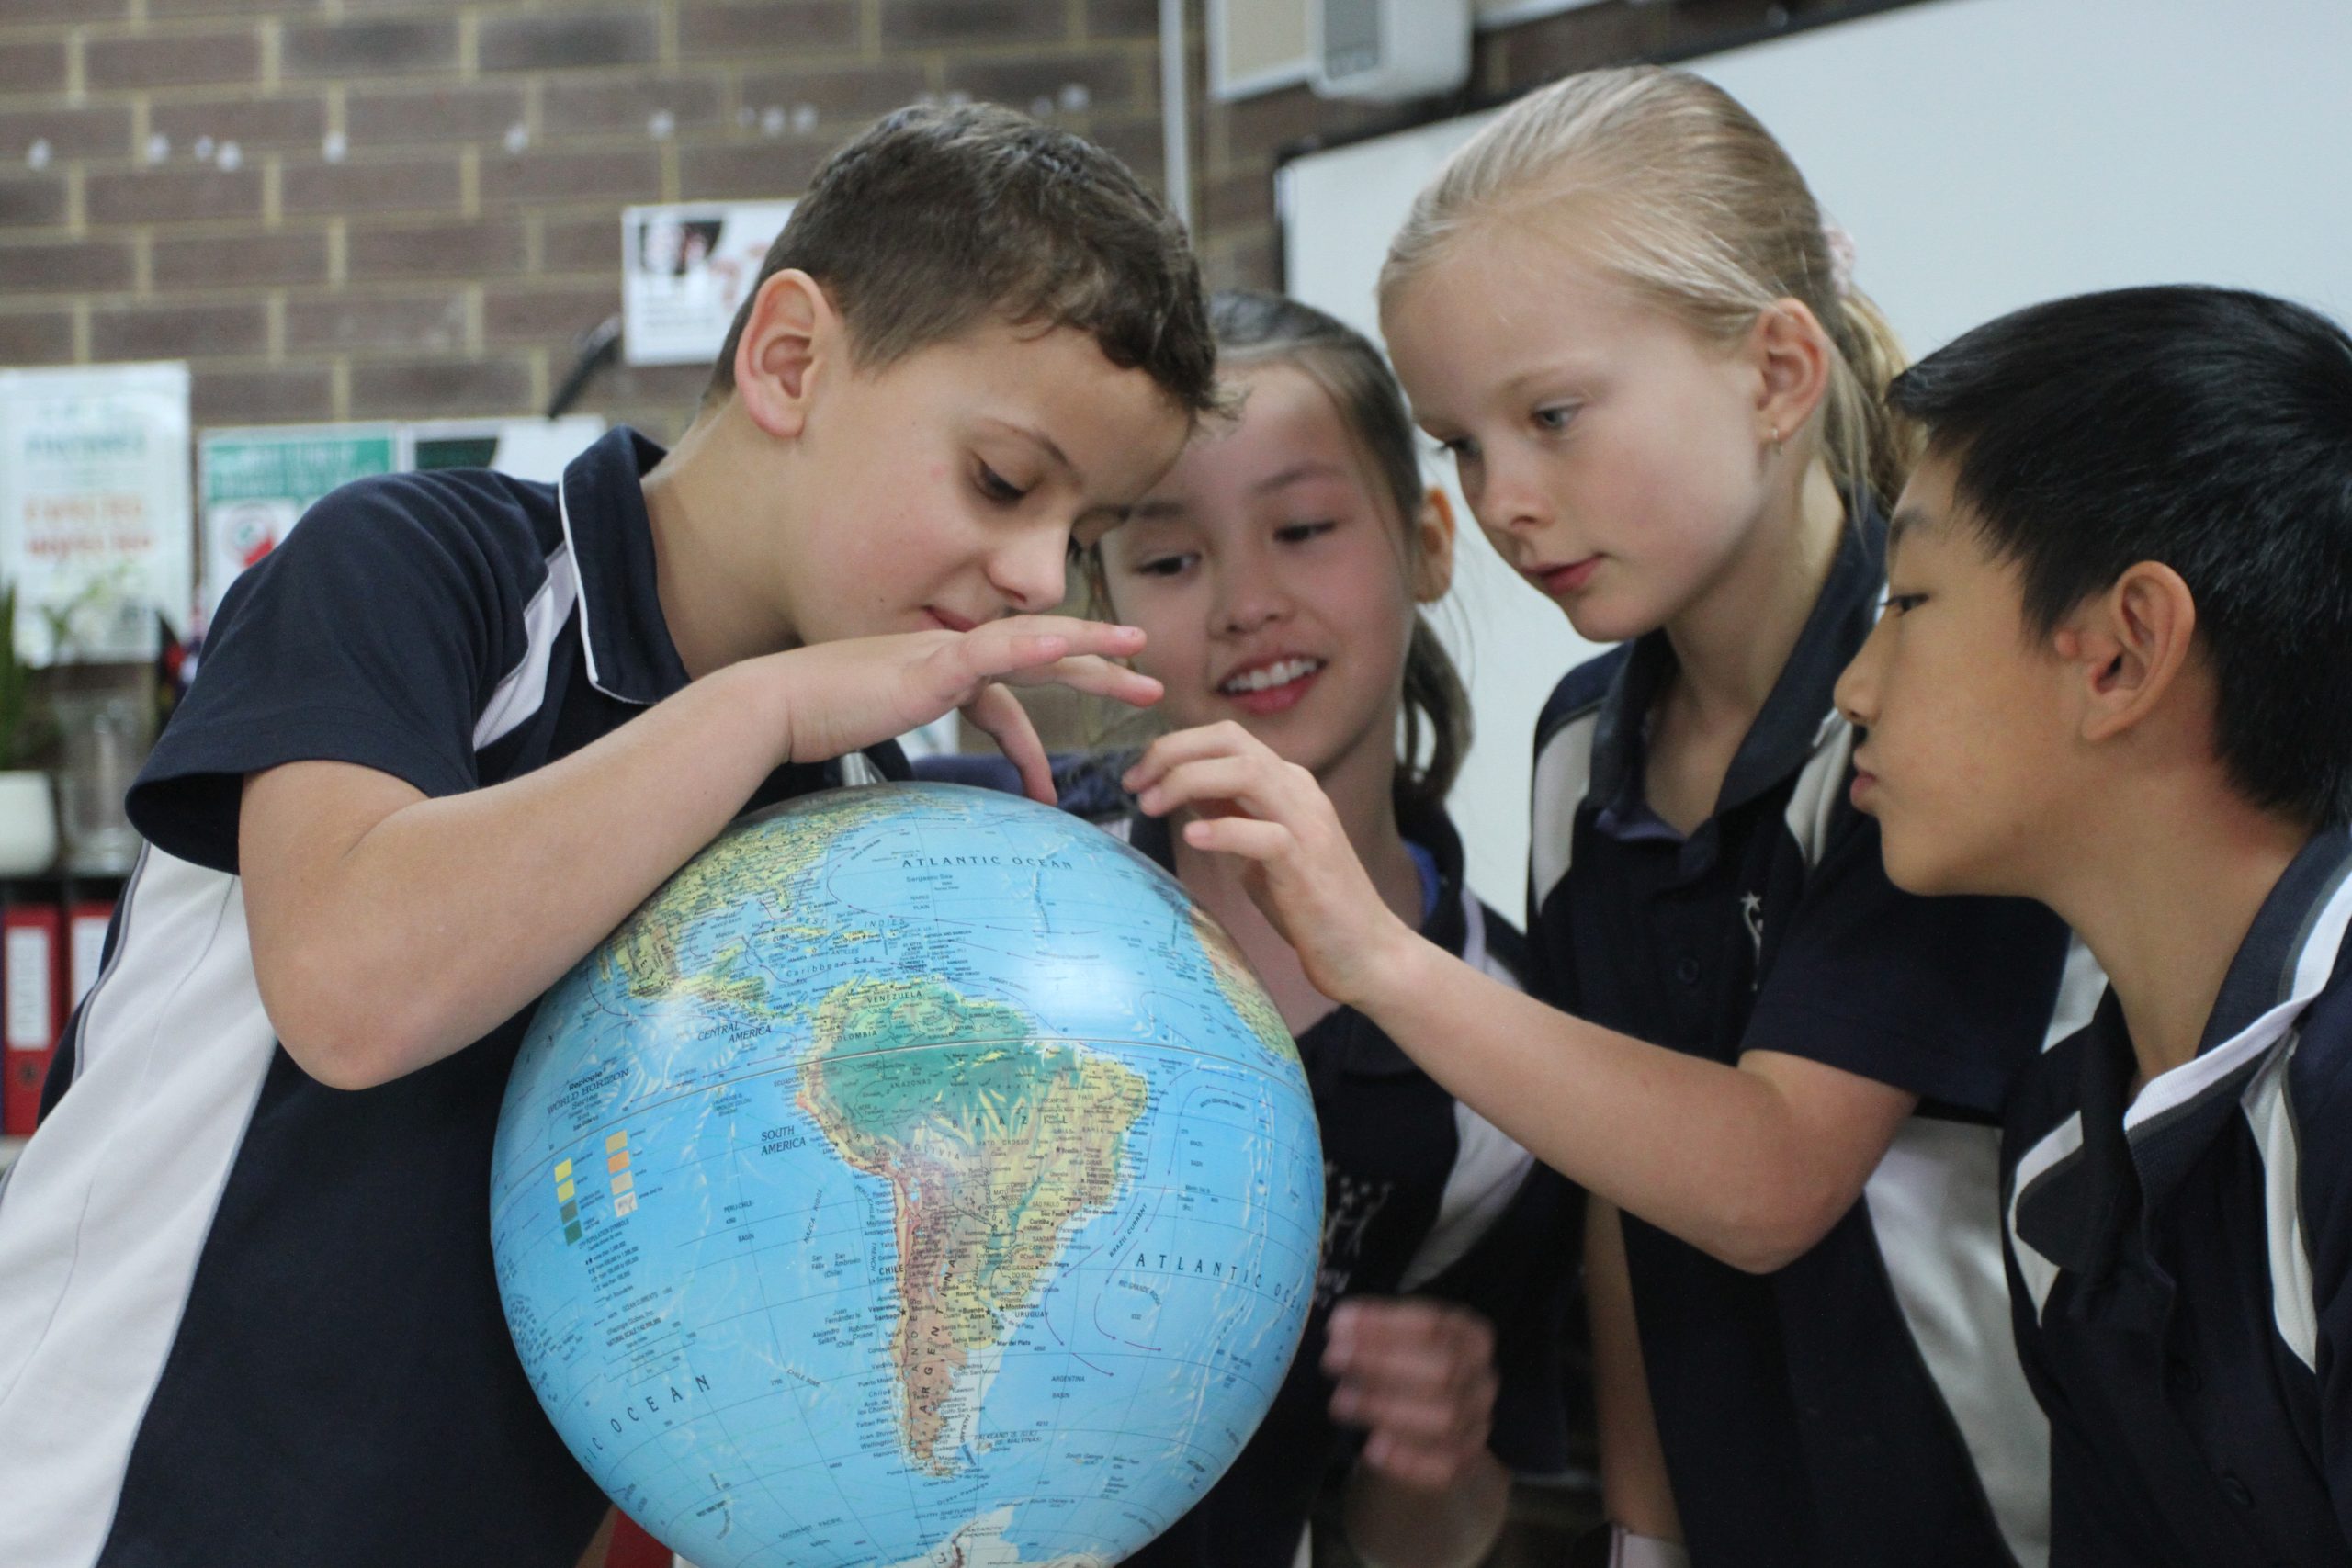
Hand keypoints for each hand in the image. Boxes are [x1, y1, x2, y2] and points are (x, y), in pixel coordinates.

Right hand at [772, 616, 1160, 802]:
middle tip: (1151, 681)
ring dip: (1087, 647)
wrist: (774, 706)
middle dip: (1098, 665)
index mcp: (942, 672)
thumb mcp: (877, 737)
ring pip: (1032, 643)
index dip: (1037, 738)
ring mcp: (943, 654)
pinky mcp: (930, 665)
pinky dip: (1030, 646)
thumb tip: (925, 800)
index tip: (1055, 785)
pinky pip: (991, 653)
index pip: (1009, 696)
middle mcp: (951, 654)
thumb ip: (906, 747)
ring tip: (1136, 656)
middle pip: (1041, 656)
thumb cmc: (816, 725)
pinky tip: (1063, 645)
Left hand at [1121, 721, 1414, 1005]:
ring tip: (1152, 805)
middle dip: (1172, 752)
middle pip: (1230, 740)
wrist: (1366, 952)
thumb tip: (1180, 789)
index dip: (1173, 746)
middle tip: (1134, 784)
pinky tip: (1192, 838)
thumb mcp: (1258, 849)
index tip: (1137, 778)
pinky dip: (1223, 830)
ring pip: (1246, 772)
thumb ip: (1228, 815)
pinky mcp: (1309, 863)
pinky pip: (1263, 834)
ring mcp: (1307, 823)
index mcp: (1286, 783)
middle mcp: (1299, 790)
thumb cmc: (1308, 905)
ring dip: (1188, 780)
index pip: (1226, 737)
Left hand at [1324, 1297, 1499, 1490]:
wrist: (1421, 1429)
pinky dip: (1408, 1459)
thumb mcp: (1396, 1342)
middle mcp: (1482, 1378)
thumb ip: (1372, 1333)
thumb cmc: (1403, 1371)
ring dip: (1386, 1408)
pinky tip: (1373, 1449)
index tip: (1338, 1324)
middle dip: (1382, 1362)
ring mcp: (1477, 1422)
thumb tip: (1340, 1327)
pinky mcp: (1464, 1462)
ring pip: (1444, 1417)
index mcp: (1471, 1337)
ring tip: (1340, 1402)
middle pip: (1442, 1369)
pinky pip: (1444, 1466)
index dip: (1384, 1324)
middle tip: (1332, 1359)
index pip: (1433, 1325)